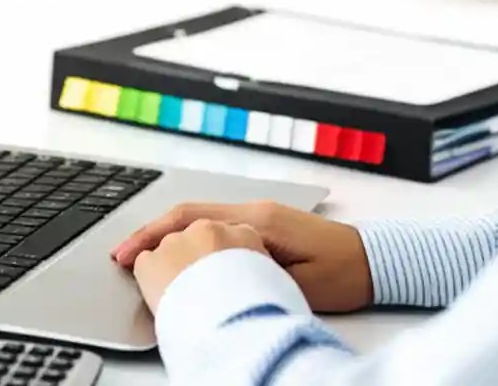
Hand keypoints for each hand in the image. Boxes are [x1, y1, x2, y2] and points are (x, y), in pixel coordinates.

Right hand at [114, 200, 373, 312]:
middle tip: (119, 256)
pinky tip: (179, 256)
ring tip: (140, 258)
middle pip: (188, 214)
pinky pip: (217, 227)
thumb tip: (208, 279)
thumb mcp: (295, 284)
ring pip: (200, 219)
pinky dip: (190, 239)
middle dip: (150, 233)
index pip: (192, 219)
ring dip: (168, 235)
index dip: (153, 236)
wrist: (378, 262)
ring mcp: (259, 217)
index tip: (126, 255)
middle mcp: (254, 212)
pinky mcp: (265, 227)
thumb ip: (251, 275)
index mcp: (258, 221)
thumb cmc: (344, 275)